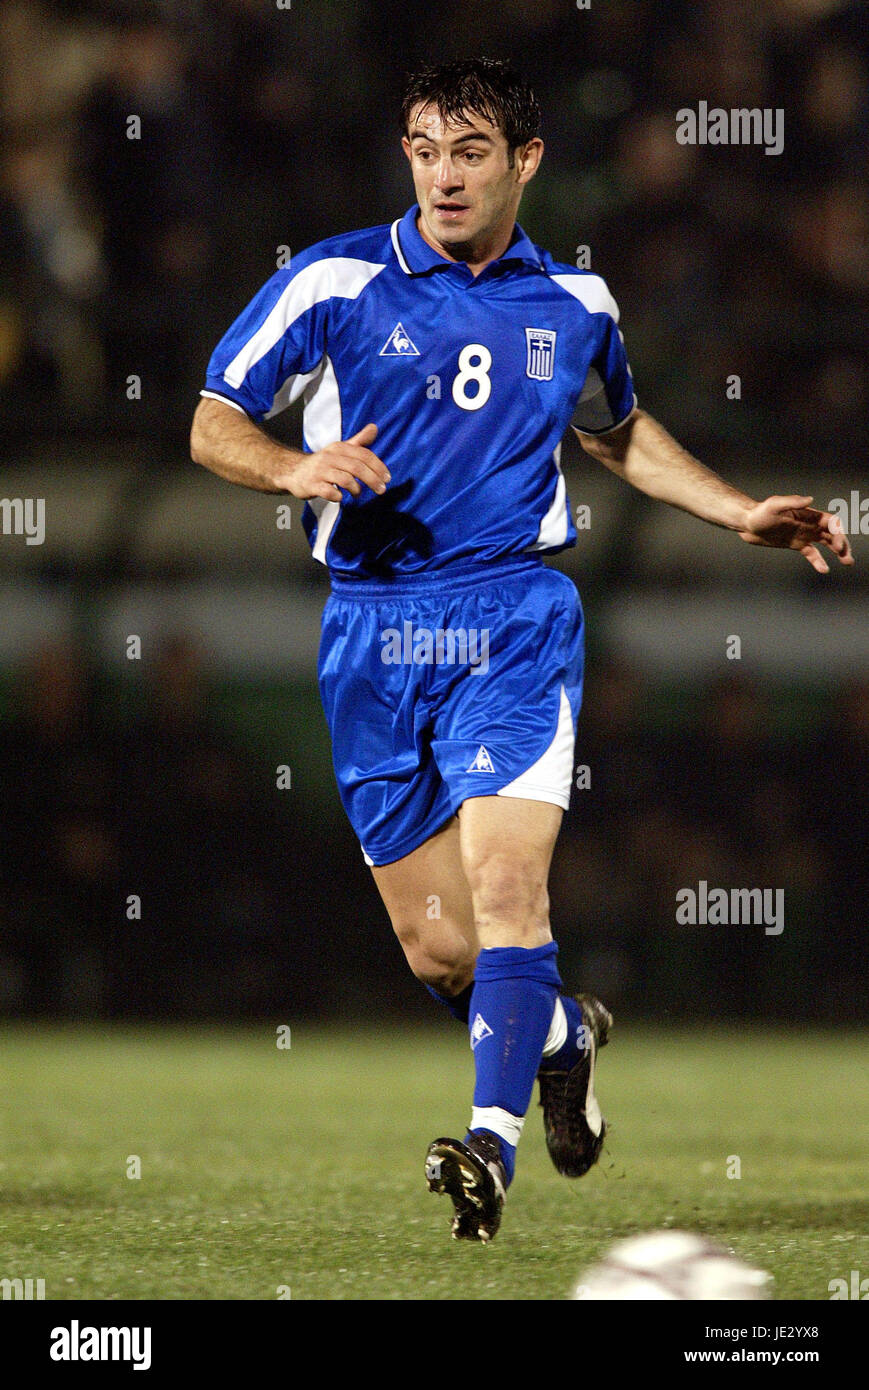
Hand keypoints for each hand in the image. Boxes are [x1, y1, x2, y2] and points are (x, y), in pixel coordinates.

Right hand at [275, 423, 389, 501]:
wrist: (294, 471)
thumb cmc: (323, 463)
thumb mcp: (340, 449)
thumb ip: (358, 441)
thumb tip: (375, 427)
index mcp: (339, 448)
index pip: (363, 455)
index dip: (378, 467)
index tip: (387, 478)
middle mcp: (330, 457)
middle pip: (357, 468)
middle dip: (372, 480)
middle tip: (381, 490)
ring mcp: (320, 471)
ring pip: (345, 479)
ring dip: (356, 489)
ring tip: (357, 494)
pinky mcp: (312, 485)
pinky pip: (329, 491)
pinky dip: (338, 496)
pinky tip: (340, 497)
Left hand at [738, 495, 853, 573]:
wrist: (747, 524)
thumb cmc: (759, 512)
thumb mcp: (774, 505)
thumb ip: (792, 502)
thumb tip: (810, 500)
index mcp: (808, 514)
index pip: (830, 522)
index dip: (838, 533)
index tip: (838, 546)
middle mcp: (809, 524)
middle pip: (832, 534)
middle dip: (842, 544)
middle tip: (848, 558)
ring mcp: (803, 534)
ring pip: (826, 543)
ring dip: (838, 552)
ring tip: (847, 562)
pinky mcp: (796, 544)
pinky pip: (812, 553)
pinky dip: (819, 561)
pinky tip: (825, 569)